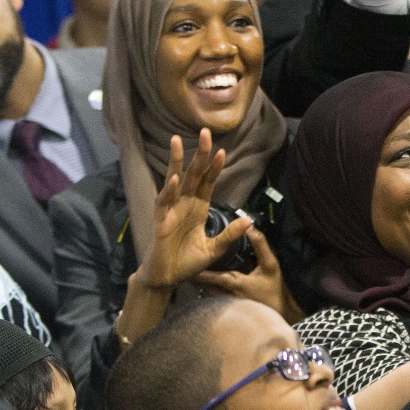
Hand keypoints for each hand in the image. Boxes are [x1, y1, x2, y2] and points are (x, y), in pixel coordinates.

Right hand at [131, 130, 253, 291]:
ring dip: (176, 161)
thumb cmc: (188, 262)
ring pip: (174, 180)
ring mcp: (171, 210)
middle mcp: (185, 204)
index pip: (208, 182)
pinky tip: (175, 179)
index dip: (214, 167)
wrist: (168, 278)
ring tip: (177, 141)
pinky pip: (164, 202)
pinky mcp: (160, 221)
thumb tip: (249, 219)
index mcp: (198, 207)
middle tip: (205, 131)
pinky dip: (169, 190)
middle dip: (199, 153)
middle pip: (193, 174)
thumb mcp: (215, 249)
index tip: (222, 150)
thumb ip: (230, 234)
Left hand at [195, 226, 301, 322]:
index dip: (200, 272)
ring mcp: (230, 303)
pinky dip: (209, 294)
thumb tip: (249, 227)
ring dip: (201, 287)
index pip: (212, 276)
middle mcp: (228, 294)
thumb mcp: (270, 264)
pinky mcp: (233, 308)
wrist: (283, 311)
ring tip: (192, 279)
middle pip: (206, 286)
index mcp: (236, 282)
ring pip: (209, 295)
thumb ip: (260, 245)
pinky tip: (206, 290)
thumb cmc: (275, 288)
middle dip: (196, 279)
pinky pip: (216, 301)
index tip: (189, 266)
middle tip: (185, 270)